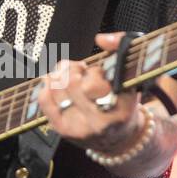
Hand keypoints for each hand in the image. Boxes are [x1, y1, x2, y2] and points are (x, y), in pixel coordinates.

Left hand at [37, 32, 146, 154]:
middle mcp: (99, 121)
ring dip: (60, 75)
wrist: (118, 138)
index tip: (95, 72)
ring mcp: (79, 127)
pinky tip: (57, 86)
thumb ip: (121, 51)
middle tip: (80, 72)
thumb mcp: (132, 78)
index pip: (95, 81)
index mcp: (120, 107)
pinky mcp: (63, 130)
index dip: (92, 71)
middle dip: (74, 70)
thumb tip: (100, 39)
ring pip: (55, 87)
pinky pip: (44, 100)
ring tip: (70, 78)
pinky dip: (47, 86)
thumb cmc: (123, 103)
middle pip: (71, 81)